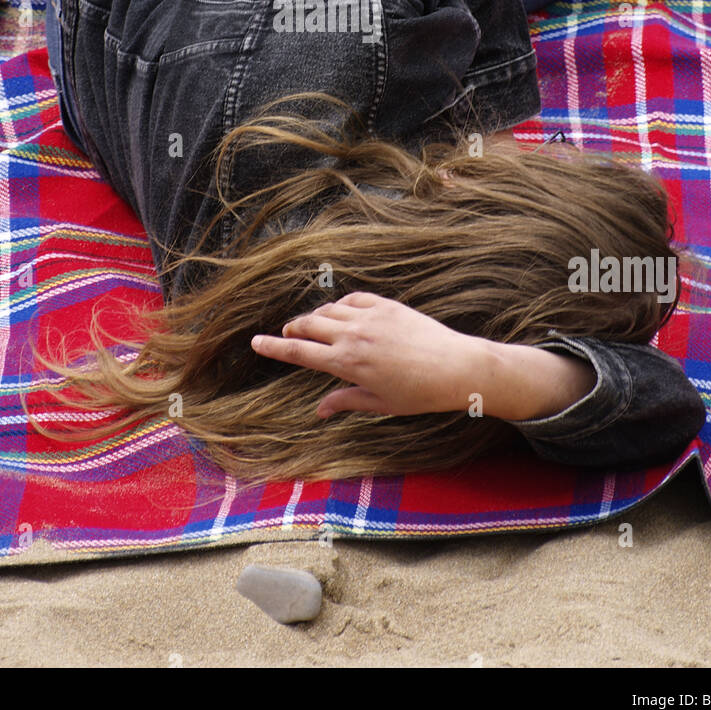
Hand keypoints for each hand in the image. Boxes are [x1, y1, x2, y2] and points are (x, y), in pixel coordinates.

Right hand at [250, 290, 479, 418]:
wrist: (455, 367)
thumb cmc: (419, 393)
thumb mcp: (379, 403)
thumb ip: (345, 400)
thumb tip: (319, 410)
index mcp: (346, 363)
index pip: (298, 352)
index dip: (273, 347)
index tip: (255, 342)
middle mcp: (353, 336)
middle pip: (307, 325)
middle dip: (290, 329)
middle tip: (284, 333)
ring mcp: (369, 317)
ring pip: (328, 310)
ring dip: (314, 316)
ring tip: (312, 326)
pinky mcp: (386, 305)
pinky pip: (353, 299)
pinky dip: (340, 305)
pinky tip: (340, 312)